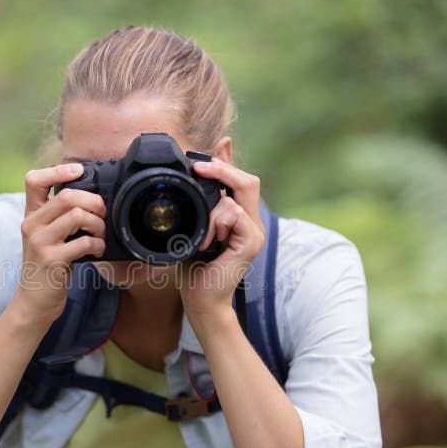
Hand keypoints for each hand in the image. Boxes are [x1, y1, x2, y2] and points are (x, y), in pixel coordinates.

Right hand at [13, 163, 106, 322]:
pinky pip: (83, 241)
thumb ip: (59, 218)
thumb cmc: (47, 268)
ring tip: (99, 235)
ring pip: (77, 215)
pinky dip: (97, 244)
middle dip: (93, 202)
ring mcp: (40, 242)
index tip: (79, 171)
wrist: (33, 302)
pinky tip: (97, 250)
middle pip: (67, 196)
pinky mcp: (52, 260)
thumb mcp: (46, 238)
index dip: (58, 170)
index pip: (33, 180)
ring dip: (97, 224)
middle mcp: (31, 225)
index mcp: (30, 216)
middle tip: (102, 214)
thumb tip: (92, 199)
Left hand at [179, 158, 264, 318]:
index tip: (216, 146)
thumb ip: (198, 206)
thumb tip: (192, 179)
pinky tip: (208, 241)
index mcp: (240, 218)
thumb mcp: (193, 229)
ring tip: (202, 234)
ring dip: (213, 208)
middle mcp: (251, 223)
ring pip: (238, 195)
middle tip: (198, 167)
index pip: (241, 179)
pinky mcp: (251, 243)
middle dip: (223, 168)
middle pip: (248, 180)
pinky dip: (217, 222)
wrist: (202, 300)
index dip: (229, 160)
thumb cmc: (194, 268)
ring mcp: (254, 233)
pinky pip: (236, 214)